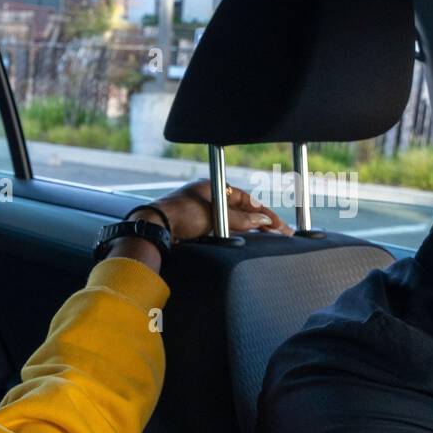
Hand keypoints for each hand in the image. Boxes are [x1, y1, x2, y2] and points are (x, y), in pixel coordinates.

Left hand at [132, 179, 292, 241]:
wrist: (153, 228)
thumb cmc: (180, 214)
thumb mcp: (215, 214)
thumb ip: (240, 219)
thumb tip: (263, 221)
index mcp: (213, 188)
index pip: (247, 200)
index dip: (264, 213)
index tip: (279, 226)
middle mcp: (208, 199)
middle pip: (241, 211)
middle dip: (260, 222)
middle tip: (279, 234)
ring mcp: (200, 214)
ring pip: (231, 222)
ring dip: (247, 230)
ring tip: (266, 239)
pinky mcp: (193, 229)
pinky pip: (219, 232)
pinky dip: (233, 237)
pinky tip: (242, 243)